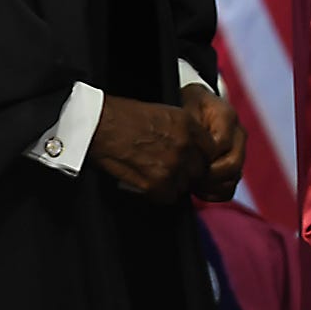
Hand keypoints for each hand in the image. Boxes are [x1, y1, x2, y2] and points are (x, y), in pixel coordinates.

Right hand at [91, 94, 208, 203]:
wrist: (100, 125)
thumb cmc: (123, 117)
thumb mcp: (164, 113)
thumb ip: (183, 130)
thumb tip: (192, 146)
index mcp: (187, 125)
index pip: (210, 149)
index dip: (199, 157)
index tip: (190, 160)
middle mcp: (184, 145)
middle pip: (199, 169)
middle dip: (188, 172)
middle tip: (170, 170)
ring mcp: (171, 164)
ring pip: (185, 184)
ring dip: (174, 184)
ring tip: (154, 174)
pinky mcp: (156, 182)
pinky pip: (169, 196)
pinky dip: (160, 194)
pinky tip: (148, 183)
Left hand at [183, 83, 246, 201]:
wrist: (190, 106)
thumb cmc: (182, 107)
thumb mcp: (181, 109)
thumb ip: (186, 128)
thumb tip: (183, 150)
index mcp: (226, 116)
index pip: (220, 145)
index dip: (202, 157)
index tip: (182, 161)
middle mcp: (238, 133)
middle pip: (232, 164)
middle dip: (208, 176)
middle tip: (187, 179)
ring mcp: (239, 150)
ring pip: (233, 178)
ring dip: (211, 186)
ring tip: (190, 184)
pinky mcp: (233, 164)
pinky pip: (230, 188)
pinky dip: (214, 193)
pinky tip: (198, 190)